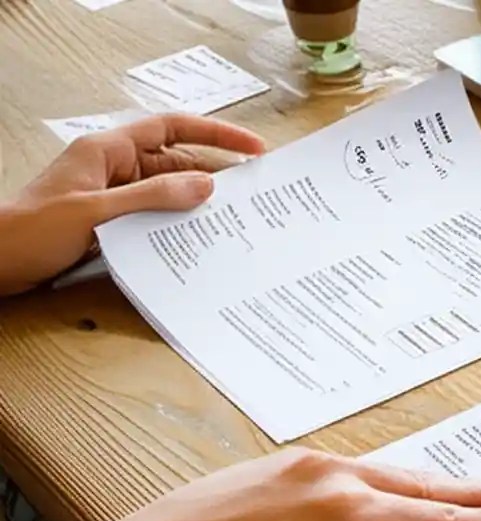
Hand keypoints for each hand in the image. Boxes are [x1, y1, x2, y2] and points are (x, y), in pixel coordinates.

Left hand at [0, 114, 264, 294]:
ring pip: (170, 191)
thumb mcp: (96, 211)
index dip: (215, 134)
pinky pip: (157, 216)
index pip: (172, 128)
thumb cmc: (31, 231)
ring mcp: (114, 196)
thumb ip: (153, 196)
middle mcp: (114, 168)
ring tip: (237, 216)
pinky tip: (200, 238)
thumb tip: (206, 184)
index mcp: (107, 150)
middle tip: (256, 189)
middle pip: (177, 161)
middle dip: (216, 172)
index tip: (252, 147)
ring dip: (199, 202)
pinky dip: (179, 224)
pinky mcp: (113, 223)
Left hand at [87, 447, 480, 520]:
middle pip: (414, 483)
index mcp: (345, 514)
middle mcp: (330, 476)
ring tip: (460, 481)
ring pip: (381, 468)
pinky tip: (386, 480)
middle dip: (462, 489)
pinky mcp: (274, 463)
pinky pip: (347, 462)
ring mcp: (300, 464)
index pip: (431, 518)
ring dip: (425, 477)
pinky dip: (381, 472)